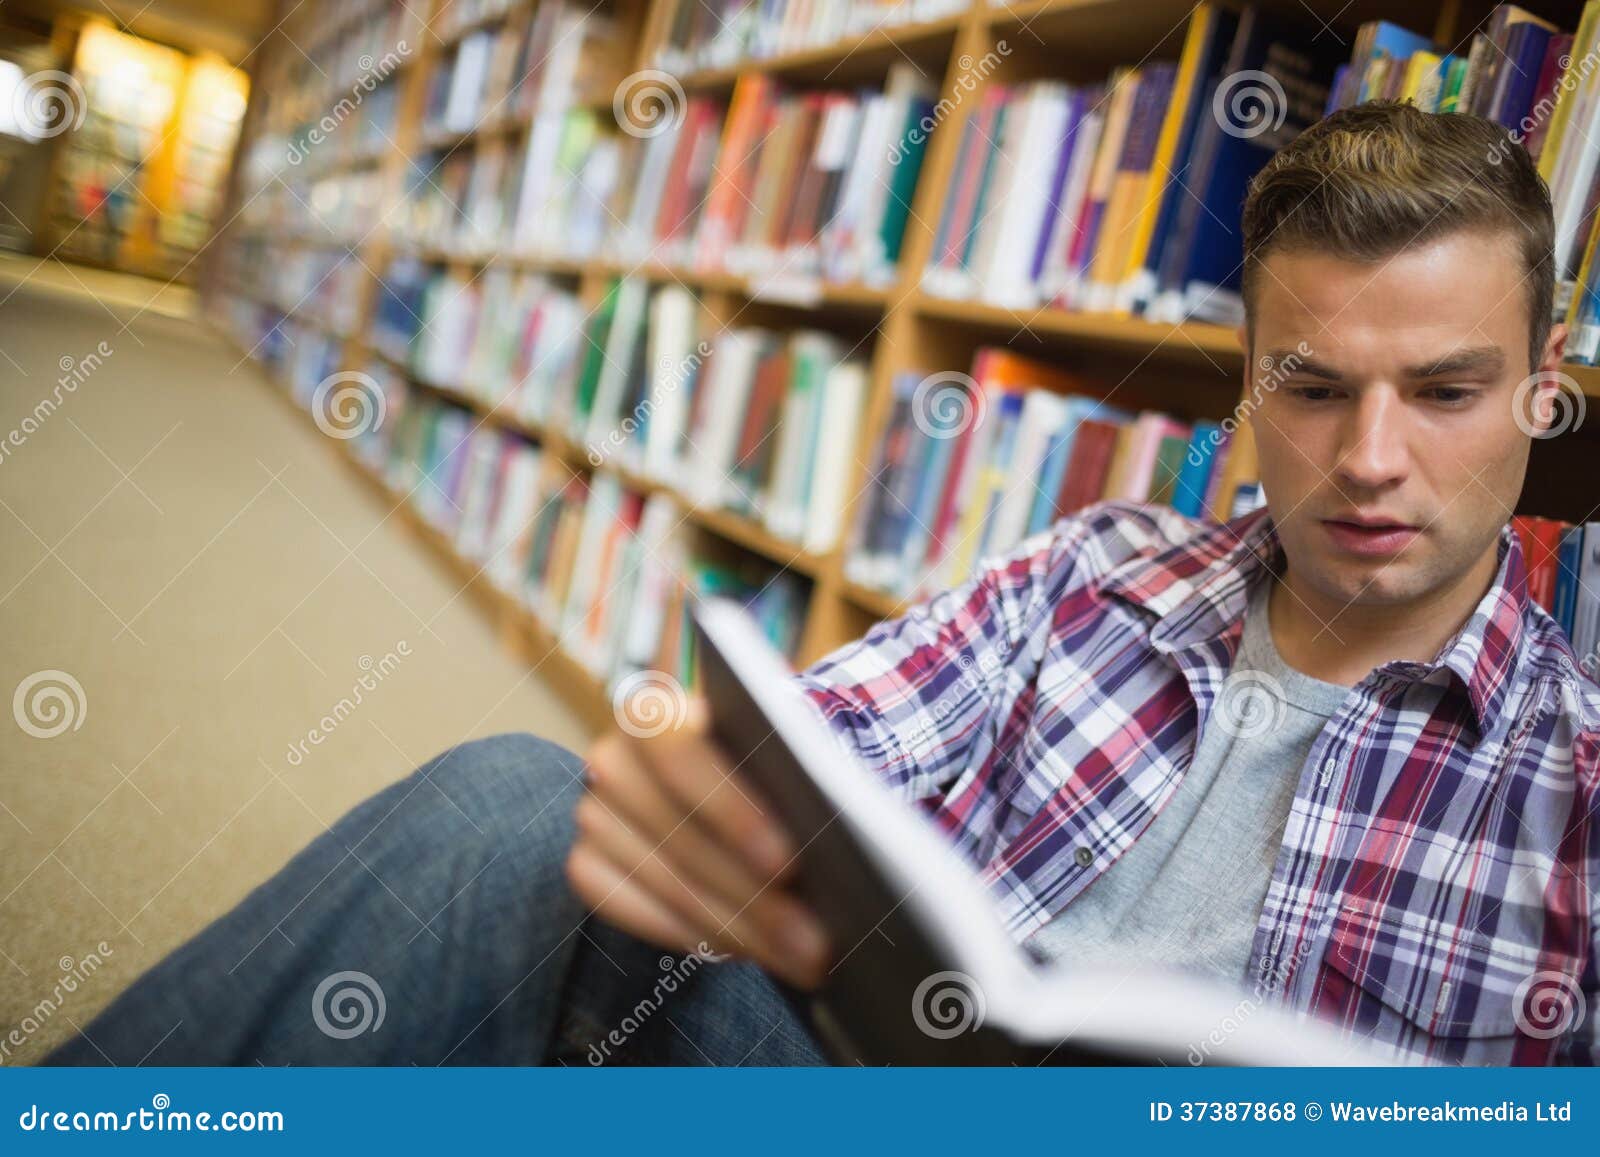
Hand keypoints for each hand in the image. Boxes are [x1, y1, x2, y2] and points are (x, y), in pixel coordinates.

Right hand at [566, 696, 830, 989]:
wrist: (738, 780)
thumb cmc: (772, 763)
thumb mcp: (790, 754)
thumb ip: (797, 775)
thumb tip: (836, 832)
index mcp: (660, 710)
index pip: (679, 750)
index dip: (732, 810)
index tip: (791, 863)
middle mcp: (615, 755)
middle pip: (678, 832)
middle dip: (752, 895)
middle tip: (816, 942)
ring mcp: (594, 811)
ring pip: (664, 879)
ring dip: (738, 926)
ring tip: (802, 956)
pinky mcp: (586, 862)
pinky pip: (629, 910)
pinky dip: (693, 933)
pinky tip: (748, 950)